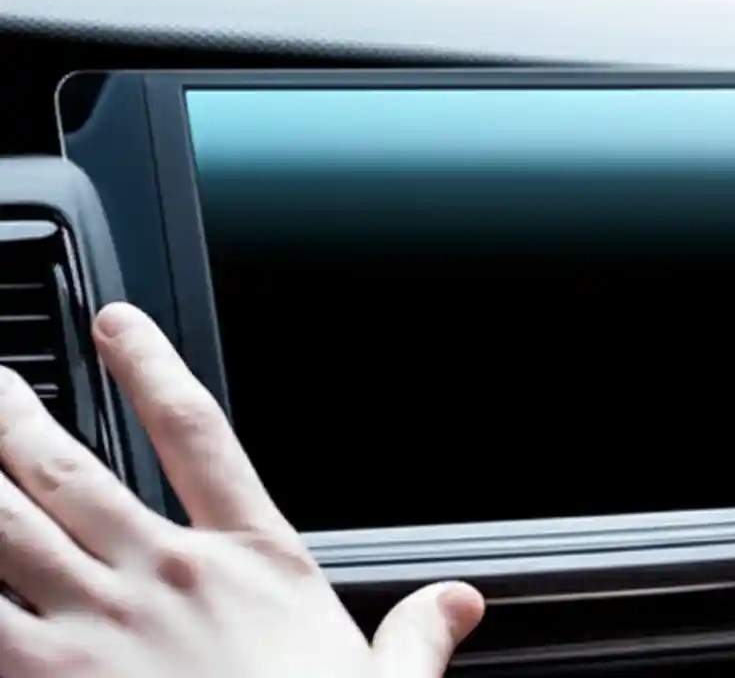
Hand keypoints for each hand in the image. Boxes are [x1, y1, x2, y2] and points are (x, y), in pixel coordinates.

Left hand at [0, 303, 483, 675]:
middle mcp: (165, 576)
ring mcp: (96, 627)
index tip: (120, 327)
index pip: (198, 435)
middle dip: (17, 417)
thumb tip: (460, 602)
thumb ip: (417, 635)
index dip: (154, 368)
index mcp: (251, 563)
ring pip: (7, 527)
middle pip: (71, 471)